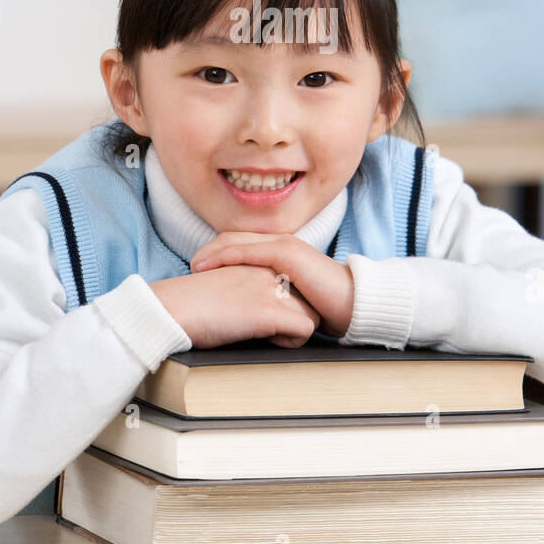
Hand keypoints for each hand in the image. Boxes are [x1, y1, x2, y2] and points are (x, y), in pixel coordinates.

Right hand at [149, 265, 320, 349]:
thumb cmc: (188, 304)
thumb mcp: (222, 284)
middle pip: (306, 296)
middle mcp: (268, 271)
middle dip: (295, 315)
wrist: (171, 308)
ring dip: (294, 328)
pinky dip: (291, 341)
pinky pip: (305, 329)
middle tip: (268, 328)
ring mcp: (271, 290)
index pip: (292, 281)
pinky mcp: (269, 312)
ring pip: (311, 312)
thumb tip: (255, 306)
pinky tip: (265, 340)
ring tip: (266, 336)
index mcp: (256, 262)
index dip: (286, 302)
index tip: (266, 315)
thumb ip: (244, 287)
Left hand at [190, 233, 354, 338]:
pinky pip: (246, 251)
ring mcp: (283, 244)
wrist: (352, 302)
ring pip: (235, 241)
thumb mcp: (292, 295)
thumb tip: (253, 306)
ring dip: (210, 253)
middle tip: (191, 267)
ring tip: (194, 267)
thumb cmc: (325, 304)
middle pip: (233, 238)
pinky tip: (208, 266)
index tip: (198, 267)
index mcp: (282, 248)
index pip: (240, 242)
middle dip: (208, 251)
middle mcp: (280, 241)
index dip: (217, 252)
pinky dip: (224, 257)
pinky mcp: (285, 253)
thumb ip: (274, 291)